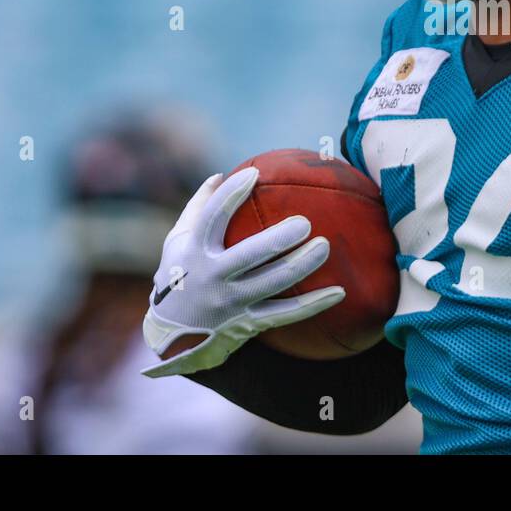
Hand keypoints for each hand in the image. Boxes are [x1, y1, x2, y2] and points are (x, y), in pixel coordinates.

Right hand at [140, 166, 345, 377]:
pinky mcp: (247, 323)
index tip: (254, 174)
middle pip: (249, 255)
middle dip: (279, 239)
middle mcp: (211, 276)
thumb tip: (220, 175)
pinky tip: (339, 291)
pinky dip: (313, 304)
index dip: (231, 195)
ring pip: (272, 283)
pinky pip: (286, 313)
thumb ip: (198, 208)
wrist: (172, 336)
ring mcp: (230, 302)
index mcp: (194, 251)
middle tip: (305, 222)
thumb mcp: (177, 243)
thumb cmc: (178, 276)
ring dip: (302, 265)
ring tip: (325, 246)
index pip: (212, 218)